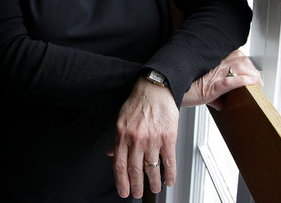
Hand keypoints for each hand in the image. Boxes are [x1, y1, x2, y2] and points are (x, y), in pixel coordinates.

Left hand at [109, 79, 178, 197]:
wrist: (155, 88)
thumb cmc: (138, 102)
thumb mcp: (121, 120)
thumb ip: (117, 139)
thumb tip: (110, 153)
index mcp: (122, 135)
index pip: (119, 164)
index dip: (121, 181)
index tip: (123, 192)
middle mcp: (136, 139)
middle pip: (135, 170)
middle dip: (136, 186)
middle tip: (137, 194)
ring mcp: (152, 139)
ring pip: (152, 168)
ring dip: (153, 182)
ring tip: (154, 188)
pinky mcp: (168, 137)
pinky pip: (169, 161)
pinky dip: (169, 174)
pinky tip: (169, 180)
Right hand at [181, 50, 262, 109]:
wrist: (165, 89)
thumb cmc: (178, 87)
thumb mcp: (199, 88)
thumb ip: (213, 94)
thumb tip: (221, 104)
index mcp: (210, 63)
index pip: (234, 55)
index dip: (245, 62)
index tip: (251, 71)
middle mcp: (214, 66)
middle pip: (241, 59)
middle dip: (252, 68)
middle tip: (257, 80)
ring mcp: (213, 75)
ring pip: (240, 67)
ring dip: (252, 75)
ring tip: (257, 84)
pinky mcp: (212, 86)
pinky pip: (231, 81)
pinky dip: (244, 81)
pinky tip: (251, 83)